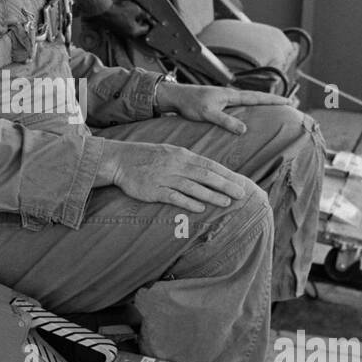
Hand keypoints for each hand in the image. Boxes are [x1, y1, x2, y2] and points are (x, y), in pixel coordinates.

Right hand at [93, 1, 151, 39]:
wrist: (104, 12)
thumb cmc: (120, 11)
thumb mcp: (136, 10)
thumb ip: (144, 14)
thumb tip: (149, 17)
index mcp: (135, 32)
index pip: (146, 29)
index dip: (150, 22)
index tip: (150, 17)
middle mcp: (128, 35)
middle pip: (139, 29)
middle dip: (141, 21)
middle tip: (142, 13)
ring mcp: (121, 33)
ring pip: (131, 27)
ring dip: (134, 20)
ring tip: (133, 11)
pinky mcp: (116, 29)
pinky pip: (125, 25)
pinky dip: (127, 20)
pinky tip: (125, 12)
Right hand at [100, 140, 246, 211]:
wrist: (121, 160)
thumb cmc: (148, 157)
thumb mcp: (170, 152)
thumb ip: (189, 162)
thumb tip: (209, 171)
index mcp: (182, 155)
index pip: (209, 165)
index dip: (226, 174)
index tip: (241, 182)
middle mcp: (176, 166)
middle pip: (205, 175)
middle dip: (225, 185)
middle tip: (241, 194)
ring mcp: (165, 178)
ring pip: (192, 187)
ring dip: (210, 195)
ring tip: (226, 203)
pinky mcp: (154, 191)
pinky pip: (173, 197)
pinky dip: (187, 202)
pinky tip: (200, 208)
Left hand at [155, 82, 292, 133]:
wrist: (176, 97)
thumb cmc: (190, 103)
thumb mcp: (208, 114)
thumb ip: (225, 121)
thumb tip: (244, 130)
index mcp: (231, 95)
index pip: (257, 97)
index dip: (273, 100)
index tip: (289, 101)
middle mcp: (230, 95)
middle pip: (257, 97)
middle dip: (273, 100)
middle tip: (290, 103)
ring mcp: (225, 99)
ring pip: (249, 101)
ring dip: (263, 103)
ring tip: (276, 108)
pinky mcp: (219, 104)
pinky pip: (240, 106)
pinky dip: (250, 108)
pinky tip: (251, 113)